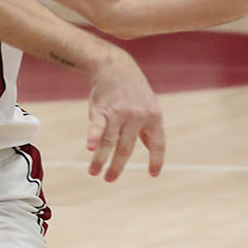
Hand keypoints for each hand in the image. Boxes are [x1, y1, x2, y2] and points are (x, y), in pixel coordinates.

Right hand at [84, 51, 164, 181]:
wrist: (115, 67)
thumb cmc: (133, 91)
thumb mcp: (150, 107)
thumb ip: (150, 129)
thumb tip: (154, 151)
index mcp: (154, 117)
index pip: (158, 144)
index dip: (156, 160)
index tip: (153, 175)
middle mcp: (137, 116)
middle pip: (126, 148)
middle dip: (117, 167)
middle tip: (110, 180)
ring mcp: (119, 113)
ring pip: (110, 142)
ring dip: (100, 160)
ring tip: (94, 172)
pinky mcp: (101, 109)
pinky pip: (97, 126)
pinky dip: (93, 137)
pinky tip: (90, 148)